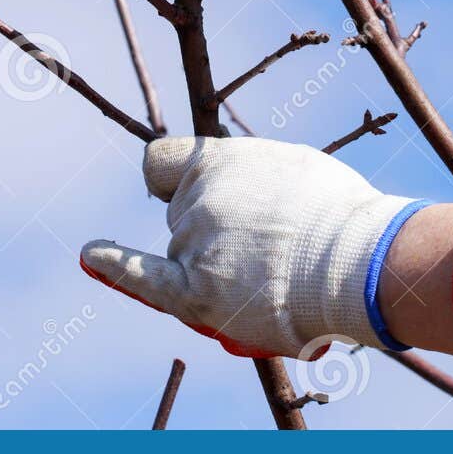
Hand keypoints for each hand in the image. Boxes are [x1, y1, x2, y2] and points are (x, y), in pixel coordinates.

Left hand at [80, 136, 424, 358]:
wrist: (362, 262)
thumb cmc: (339, 215)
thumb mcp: (289, 166)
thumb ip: (246, 174)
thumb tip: (230, 185)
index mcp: (214, 159)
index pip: (161, 165)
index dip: (175, 181)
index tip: (185, 191)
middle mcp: (194, 198)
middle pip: (180, 215)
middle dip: (212, 229)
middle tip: (272, 243)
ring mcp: (193, 245)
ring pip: (184, 255)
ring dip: (214, 265)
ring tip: (275, 272)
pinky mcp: (197, 294)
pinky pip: (145, 279)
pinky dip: (116, 267)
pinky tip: (91, 254)